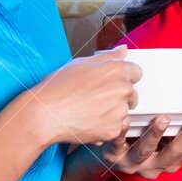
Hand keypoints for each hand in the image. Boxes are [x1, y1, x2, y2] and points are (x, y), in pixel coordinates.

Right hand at [22, 52, 140, 145]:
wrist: (44, 114)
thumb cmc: (58, 88)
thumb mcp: (81, 63)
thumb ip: (107, 57)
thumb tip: (123, 50)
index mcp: (116, 70)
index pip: (136, 72)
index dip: (124, 77)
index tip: (113, 83)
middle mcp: (122, 89)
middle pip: (132, 94)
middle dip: (119, 96)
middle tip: (96, 99)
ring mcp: (120, 110)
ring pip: (124, 112)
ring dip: (112, 113)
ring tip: (89, 111)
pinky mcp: (114, 130)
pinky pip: (116, 129)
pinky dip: (105, 128)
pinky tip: (88, 122)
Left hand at [87, 112, 181, 179]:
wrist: (108, 157)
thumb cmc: (144, 143)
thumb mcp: (169, 143)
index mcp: (171, 162)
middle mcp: (154, 168)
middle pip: (174, 153)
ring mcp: (132, 164)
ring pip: (145, 152)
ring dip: (155, 135)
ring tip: (164, 118)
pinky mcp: (112, 155)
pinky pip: (116, 145)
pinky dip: (121, 133)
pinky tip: (127, 120)